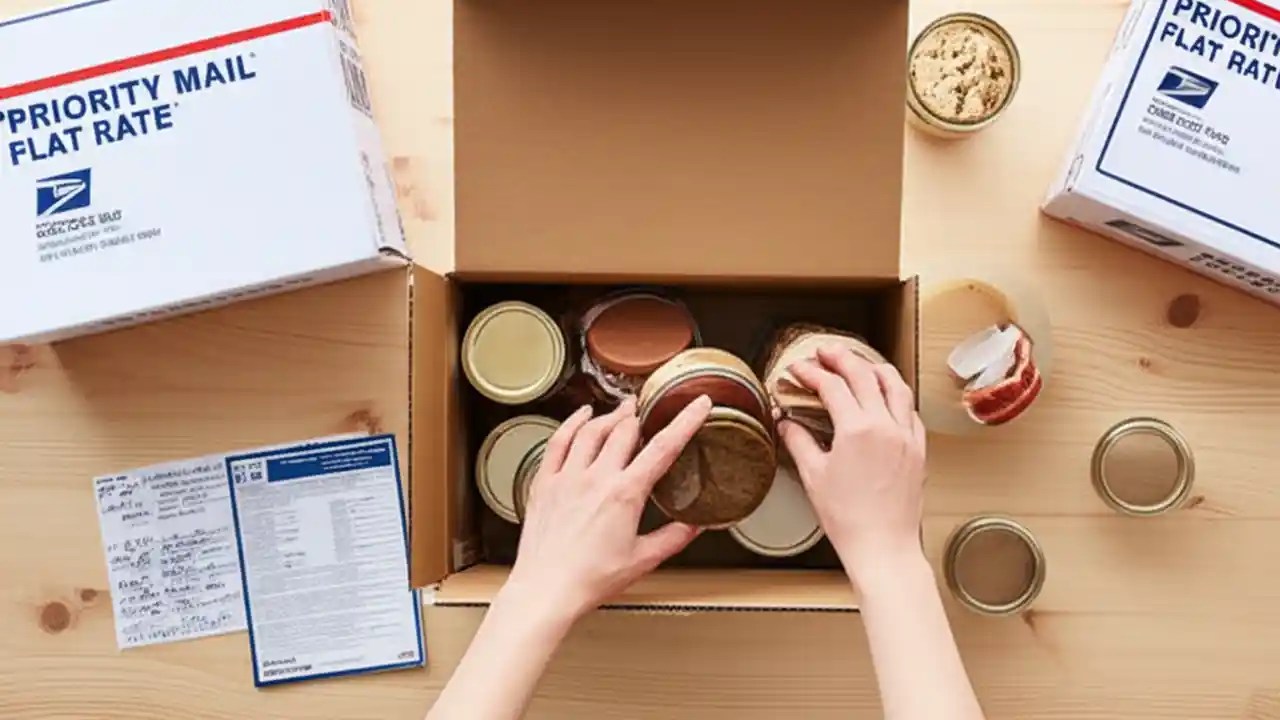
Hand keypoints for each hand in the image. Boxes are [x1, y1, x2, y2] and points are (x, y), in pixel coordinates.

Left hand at [506, 396, 711, 621]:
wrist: (547, 589)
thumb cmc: (590, 579)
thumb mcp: (643, 560)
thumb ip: (673, 538)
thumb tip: (696, 526)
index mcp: (625, 494)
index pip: (662, 448)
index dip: (685, 422)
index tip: (698, 405)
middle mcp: (596, 478)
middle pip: (624, 430)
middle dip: (641, 415)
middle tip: (650, 410)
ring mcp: (567, 476)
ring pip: (592, 430)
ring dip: (611, 415)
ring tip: (622, 410)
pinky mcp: (545, 482)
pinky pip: (559, 441)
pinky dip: (572, 423)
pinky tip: (580, 416)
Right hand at [778, 346, 926, 583]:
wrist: (883, 546)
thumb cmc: (849, 519)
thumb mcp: (813, 476)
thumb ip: (799, 442)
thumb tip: (787, 423)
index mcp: (857, 429)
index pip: (832, 385)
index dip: (811, 373)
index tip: (797, 370)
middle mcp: (885, 426)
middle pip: (864, 375)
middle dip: (841, 358)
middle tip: (825, 353)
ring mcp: (906, 436)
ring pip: (896, 386)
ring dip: (875, 369)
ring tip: (861, 364)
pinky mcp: (918, 450)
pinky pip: (910, 412)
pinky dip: (897, 397)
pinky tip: (888, 399)